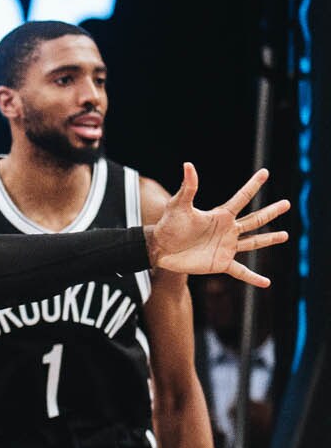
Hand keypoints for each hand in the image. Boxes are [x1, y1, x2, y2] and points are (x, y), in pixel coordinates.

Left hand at [148, 165, 288, 286]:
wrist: (160, 249)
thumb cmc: (168, 225)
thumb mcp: (178, 205)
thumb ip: (188, 188)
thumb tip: (188, 165)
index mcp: (220, 215)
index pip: (241, 198)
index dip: (253, 185)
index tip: (265, 172)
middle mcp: (227, 230)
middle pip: (254, 220)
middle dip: (271, 212)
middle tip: (287, 203)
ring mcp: (226, 247)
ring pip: (253, 243)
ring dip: (269, 239)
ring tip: (285, 235)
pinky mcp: (221, 263)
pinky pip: (241, 271)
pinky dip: (253, 277)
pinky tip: (266, 282)